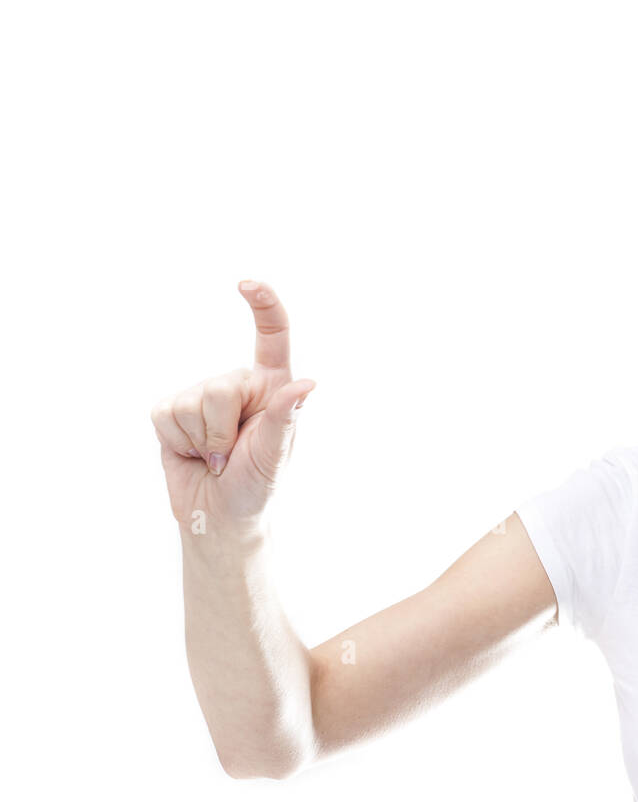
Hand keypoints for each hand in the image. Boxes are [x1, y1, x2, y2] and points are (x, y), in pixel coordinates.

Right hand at [150, 280, 314, 530]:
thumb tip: (307, 384)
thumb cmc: (257, 486)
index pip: (272, 336)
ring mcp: (202, 395)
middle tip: (232, 456)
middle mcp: (238, 384)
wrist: (219, 516)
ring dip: (202, 441)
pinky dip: (177, 442)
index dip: (264, 305)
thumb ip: (284, 418)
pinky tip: (191, 454)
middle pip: (221, 387)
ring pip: (191, 403)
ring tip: (215, 458)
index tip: (248, 285)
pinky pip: (165, 415)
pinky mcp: (171, 410)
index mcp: (272, 386)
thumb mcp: (274, 456)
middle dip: (223, 431)